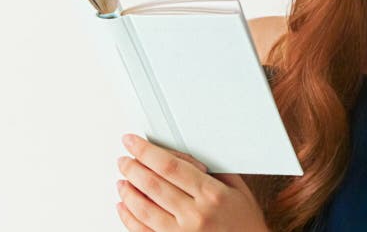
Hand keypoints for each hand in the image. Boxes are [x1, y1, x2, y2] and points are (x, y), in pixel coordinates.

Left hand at [115, 133, 268, 230]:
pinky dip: (128, 218)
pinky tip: (123, 205)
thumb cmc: (245, 222)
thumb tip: (184, 154)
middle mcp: (196, 215)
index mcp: (212, 194)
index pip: (170, 166)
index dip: (147, 152)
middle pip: (153, 185)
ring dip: (128, 191)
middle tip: (124, 158)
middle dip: (133, 168)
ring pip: (144, 209)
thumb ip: (214, 170)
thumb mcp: (237, 189)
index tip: (134, 142)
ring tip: (121, 179)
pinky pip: (143, 231)